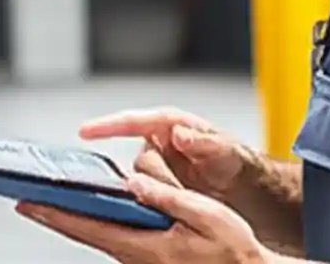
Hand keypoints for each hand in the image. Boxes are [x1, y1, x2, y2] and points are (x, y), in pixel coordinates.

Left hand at [17, 173, 274, 263]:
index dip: (54, 214)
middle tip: (26, 197)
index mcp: (146, 248)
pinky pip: (117, 236)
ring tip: (55, 194)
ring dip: (79, 216)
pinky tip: (99, 205)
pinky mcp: (147, 260)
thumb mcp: (209, 217)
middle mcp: (135, 258)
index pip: (88, 227)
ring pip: (101, 234)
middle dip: (55, 214)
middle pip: (86, 232)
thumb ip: (170, 198)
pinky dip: (102, 220)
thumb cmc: (233, 252)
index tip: (26, 202)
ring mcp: (140, 261)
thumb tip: (135, 182)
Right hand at [80, 107, 249, 200]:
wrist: (244, 187)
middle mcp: (158, 144)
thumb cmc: (235, 160)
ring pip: (140, 182)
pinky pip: (143, 195)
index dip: (107, 126)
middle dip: (157, 179)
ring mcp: (155, 167)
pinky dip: (152, 203)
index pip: (132, 121)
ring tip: (184, 198)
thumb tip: (182, 134)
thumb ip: (205, 141)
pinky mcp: (155, 187)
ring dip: (158, 194)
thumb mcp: (227, 149)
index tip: (85, 131)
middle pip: (139, 162)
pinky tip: (166, 208)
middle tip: (177, 190)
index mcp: (170, 125)